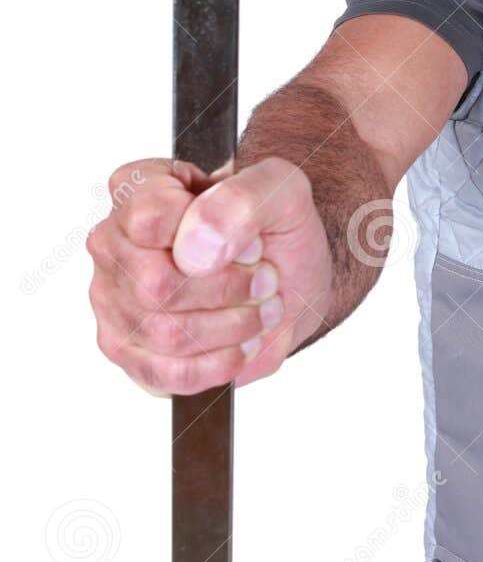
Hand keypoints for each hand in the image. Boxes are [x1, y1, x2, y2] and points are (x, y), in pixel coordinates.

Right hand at [87, 155, 332, 395]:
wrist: (291, 276)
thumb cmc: (275, 229)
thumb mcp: (281, 190)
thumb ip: (240, 199)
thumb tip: (194, 245)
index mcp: (138, 187)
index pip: (150, 216)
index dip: (211, 236)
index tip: (250, 242)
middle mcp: (112, 242)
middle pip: (155, 284)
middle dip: (229, 288)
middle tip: (264, 278)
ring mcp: (113, 299)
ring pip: (164, 332)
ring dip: (232, 325)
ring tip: (260, 309)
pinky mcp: (130, 351)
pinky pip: (168, 373)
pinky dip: (220, 363)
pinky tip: (242, 344)